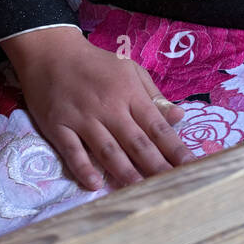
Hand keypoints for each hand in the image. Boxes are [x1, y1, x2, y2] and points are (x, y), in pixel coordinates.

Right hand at [0, 25, 196, 189]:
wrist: (51, 52)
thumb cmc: (96, 64)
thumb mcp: (130, 70)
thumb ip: (154, 95)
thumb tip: (179, 116)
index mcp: (129, 92)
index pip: (157, 126)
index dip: (175, 148)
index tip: (191, 167)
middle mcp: (108, 107)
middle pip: (136, 142)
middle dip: (156, 166)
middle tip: (173, 187)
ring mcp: (82, 117)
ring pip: (107, 150)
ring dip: (125, 172)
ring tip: (141, 191)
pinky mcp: (58, 126)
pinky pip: (72, 151)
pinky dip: (83, 168)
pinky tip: (95, 184)